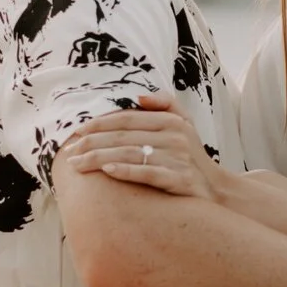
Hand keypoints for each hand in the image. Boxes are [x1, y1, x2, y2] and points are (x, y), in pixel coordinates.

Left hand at [65, 95, 226, 201]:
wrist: (217, 189)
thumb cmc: (192, 156)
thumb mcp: (185, 124)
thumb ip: (165, 104)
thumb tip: (138, 96)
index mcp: (170, 120)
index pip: (126, 118)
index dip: (98, 124)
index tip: (76, 133)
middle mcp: (174, 136)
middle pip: (122, 136)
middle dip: (91, 143)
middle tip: (69, 153)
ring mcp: (177, 158)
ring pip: (129, 154)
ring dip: (98, 158)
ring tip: (76, 165)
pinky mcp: (179, 179)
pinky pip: (146, 173)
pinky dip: (125, 170)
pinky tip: (106, 171)